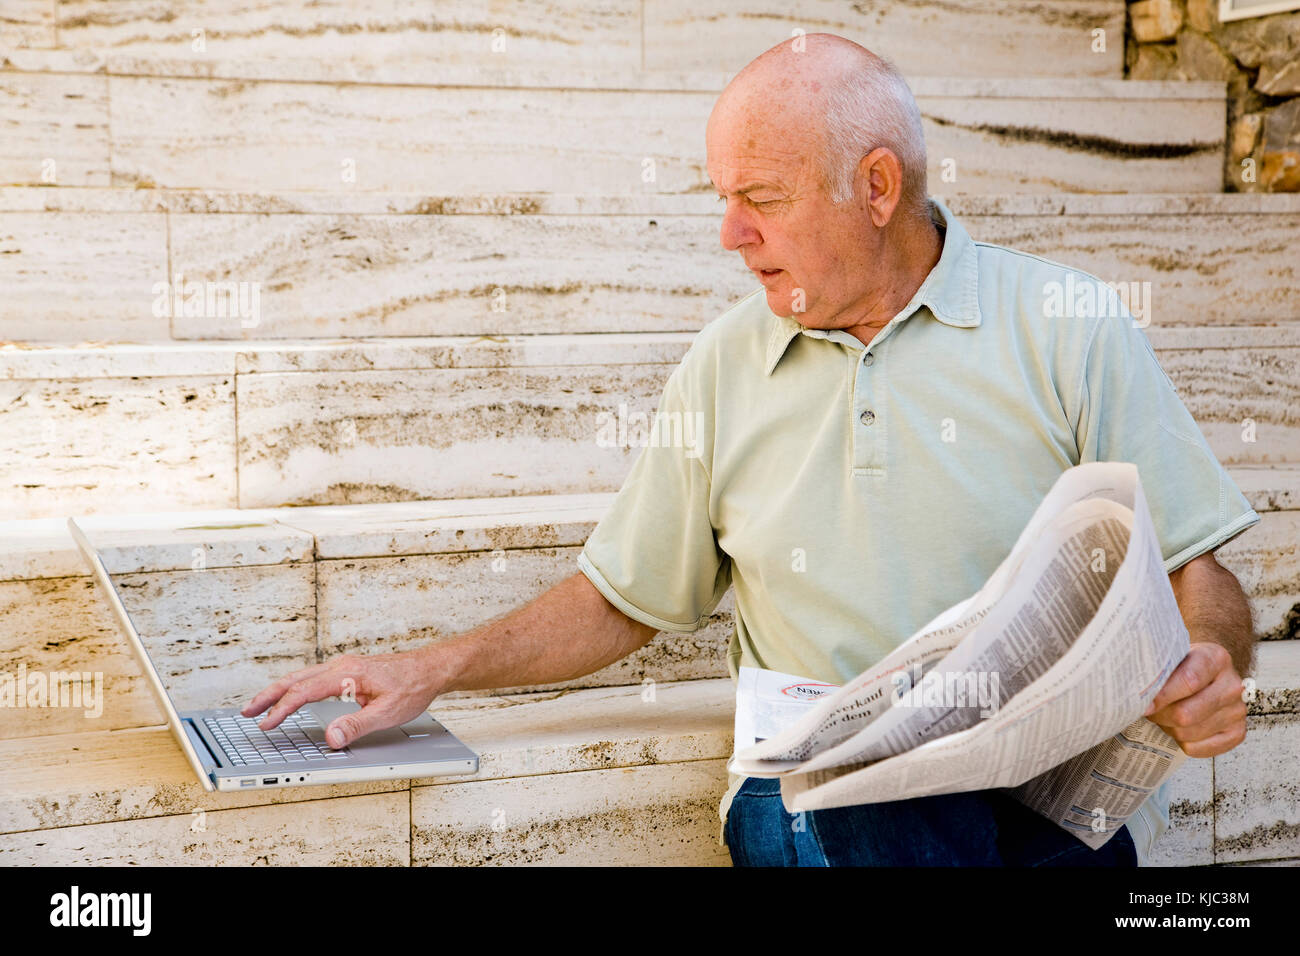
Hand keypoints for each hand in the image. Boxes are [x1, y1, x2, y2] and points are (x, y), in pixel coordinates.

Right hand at [241, 647, 445, 748]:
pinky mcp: (348, 672)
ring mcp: (343, 667)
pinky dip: (295, 688)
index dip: (282, 710)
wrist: (430, 668)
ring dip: (279, 691)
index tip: (266, 725)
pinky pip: (313, 679)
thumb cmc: (413, 687)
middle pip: (295, 680)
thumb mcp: (388, 712)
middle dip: (268, 696)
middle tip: (246, 712)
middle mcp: (341, 666)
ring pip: (302, 677)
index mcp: (347, 673)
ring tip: (260, 707)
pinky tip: (291, 698)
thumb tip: (331, 738)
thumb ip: (357, 725)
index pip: (304, 692)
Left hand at [1143, 641, 1247, 757]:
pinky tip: (1178, 727)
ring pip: (1188, 733)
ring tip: (1163, 716)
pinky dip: (1181, 742)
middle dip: (1159, 715)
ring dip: (1168, 728)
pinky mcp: (1237, 733)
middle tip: (1148, 710)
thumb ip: (1158, 670)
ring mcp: (1237, 711)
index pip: (1188, 681)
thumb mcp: (1173, 656)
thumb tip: (1131, 692)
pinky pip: (1198, 749)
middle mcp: (1232, 685)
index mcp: (1215, 658)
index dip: (1161, 696)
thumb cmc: (1183, 665)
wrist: (1208, 672)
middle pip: (1185, 714)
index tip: (1141, 704)